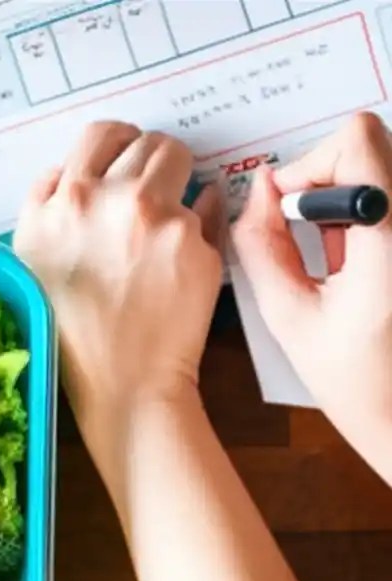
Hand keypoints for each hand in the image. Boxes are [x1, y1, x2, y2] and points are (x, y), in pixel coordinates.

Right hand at [13, 122, 223, 437]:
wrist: (120, 379)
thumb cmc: (71, 327)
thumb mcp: (30, 257)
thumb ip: (42, 204)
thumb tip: (63, 170)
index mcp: (61, 203)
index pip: (99, 135)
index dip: (116, 142)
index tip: (124, 158)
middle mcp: (105, 200)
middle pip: (147, 142)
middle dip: (151, 160)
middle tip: (150, 188)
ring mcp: (154, 218)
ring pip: (180, 163)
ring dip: (178, 180)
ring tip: (165, 216)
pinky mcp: (194, 240)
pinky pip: (207, 205)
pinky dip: (197, 219)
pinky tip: (179, 250)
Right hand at [232, 112, 391, 478]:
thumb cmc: (360, 383)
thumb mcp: (288, 314)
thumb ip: (261, 244)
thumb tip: (258, 191)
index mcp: (389, 241)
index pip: (357, 142)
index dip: (311, 164)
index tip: (291, 207)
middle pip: (369, 148)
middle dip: (323, 179)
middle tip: (305, 230)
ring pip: (380, 168)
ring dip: (345, 198)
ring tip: (336, 253)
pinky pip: (389, 200)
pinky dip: (364, 218)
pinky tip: (356, 261)